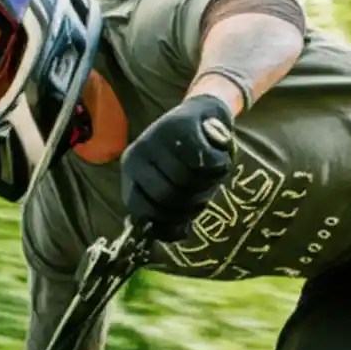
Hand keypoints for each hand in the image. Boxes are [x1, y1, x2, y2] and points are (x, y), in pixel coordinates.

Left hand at [121, 94, 235, 241]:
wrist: (202, 114)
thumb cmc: (186, 159)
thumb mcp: (172, 185)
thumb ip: (170, 210)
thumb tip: (174, 235)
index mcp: (131, 171)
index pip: (141, 208)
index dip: (166, 221)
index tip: (185, 220)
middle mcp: (138, 154)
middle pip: (168, 196)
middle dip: (193, 202)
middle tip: (205, 192)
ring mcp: (158, 138)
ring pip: (188, 179)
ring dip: (208, 184)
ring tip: (210, 174)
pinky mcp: (183, 126)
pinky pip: (206, 163)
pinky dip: (219, 167)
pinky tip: (218, 157)